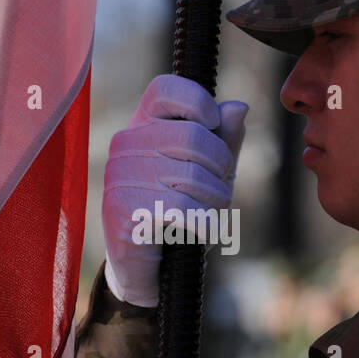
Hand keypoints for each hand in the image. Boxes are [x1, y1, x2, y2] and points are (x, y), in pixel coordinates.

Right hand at [102, 74, 247, 307]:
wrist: (149, 268)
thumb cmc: (181, 214)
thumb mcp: (211, 174)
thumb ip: (225, 141)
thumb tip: (238, 108)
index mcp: (144, 125)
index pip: (166, 88)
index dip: (199, 103)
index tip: (214, 128)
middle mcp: (126, 144)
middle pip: (192, 136)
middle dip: (221, 167)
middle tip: (222, 190)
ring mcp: (120, 176)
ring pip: (191, 176)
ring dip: (216, 201)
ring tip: (212, 214)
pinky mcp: (122, 209)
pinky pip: (181, 208)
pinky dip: (206, 223)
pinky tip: (205, 231)